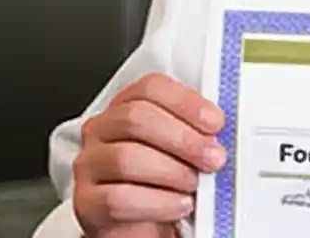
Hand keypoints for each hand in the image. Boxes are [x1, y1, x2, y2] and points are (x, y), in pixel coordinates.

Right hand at [73, 74, 226, 236]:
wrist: (144, 221)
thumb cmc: (164, 179)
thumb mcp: (181, 148)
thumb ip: (197, 132)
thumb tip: (223, 132)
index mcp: (127, 106)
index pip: (151, 88)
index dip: (186, 102)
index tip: (215, 123)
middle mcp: (102, 130)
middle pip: (137, 118)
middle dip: (184, 139)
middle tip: (213, 158)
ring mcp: (90, 164)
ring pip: (127, 158)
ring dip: (172, 172)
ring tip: (194, 185)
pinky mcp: (86, 201)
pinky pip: (118, 198)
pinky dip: (157, 203)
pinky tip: (178, 205)